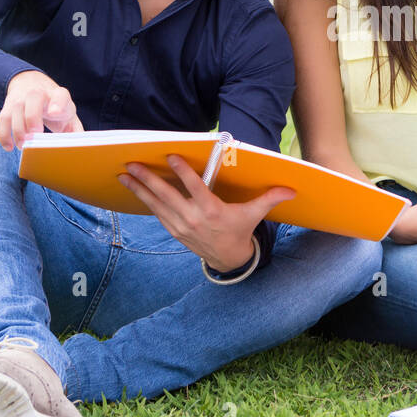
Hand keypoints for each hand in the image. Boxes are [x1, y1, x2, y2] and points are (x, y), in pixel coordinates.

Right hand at [0, 69, 83, 149]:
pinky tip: (9, 147)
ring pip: (16, 109)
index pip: (60, 95)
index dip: (58, 104)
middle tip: (34, 134)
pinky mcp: (8, 106)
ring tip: (24, 146)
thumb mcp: (68, 113)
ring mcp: (22, 98)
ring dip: (18, 129)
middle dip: (32, 116)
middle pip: (34, 97)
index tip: (54, 114)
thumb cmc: (55, 105)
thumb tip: (81, 149)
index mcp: (58, 95)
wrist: (32, 83)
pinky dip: (4, 134)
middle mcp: (39, 93)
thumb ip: (75, 130)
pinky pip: (3, 119)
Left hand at [118, 154, 295, 272]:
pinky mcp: (174, 230)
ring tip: (124, 175)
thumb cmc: (240, 230)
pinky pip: (157, 212)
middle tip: (131, 164)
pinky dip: (144, 200)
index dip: (181, 172)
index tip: (169, 157)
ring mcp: (180, 226)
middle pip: (167, 195)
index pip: (194, 187)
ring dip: (139, 189)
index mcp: (212, 211)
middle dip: (147, 179)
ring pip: (156, 204)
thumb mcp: (255, 214)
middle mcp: (193, 218)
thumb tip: (292, 189)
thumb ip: (270, 198)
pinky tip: (134, 189)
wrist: (229, 259)